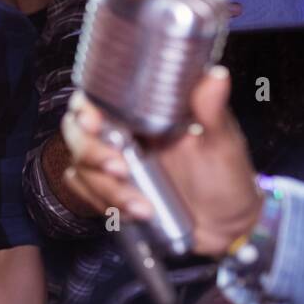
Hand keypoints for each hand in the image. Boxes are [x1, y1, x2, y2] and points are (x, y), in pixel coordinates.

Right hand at [61, 72, 261, 257]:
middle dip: (92, 153)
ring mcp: (111, 165)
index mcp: (141, 114)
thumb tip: (217, 76)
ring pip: (80, 168)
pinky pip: (85, 194)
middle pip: (77, 133)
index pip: (96, 99)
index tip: (94, 122)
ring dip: (106, 188)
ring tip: (142, 206)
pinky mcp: (107, 192)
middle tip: (120, 169)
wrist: (226, 228)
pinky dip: (103, 204)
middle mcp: (120, 135)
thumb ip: (212, 111)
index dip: (85, 108)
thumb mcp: (222, 144)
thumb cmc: (226, 180)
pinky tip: (133, 212)